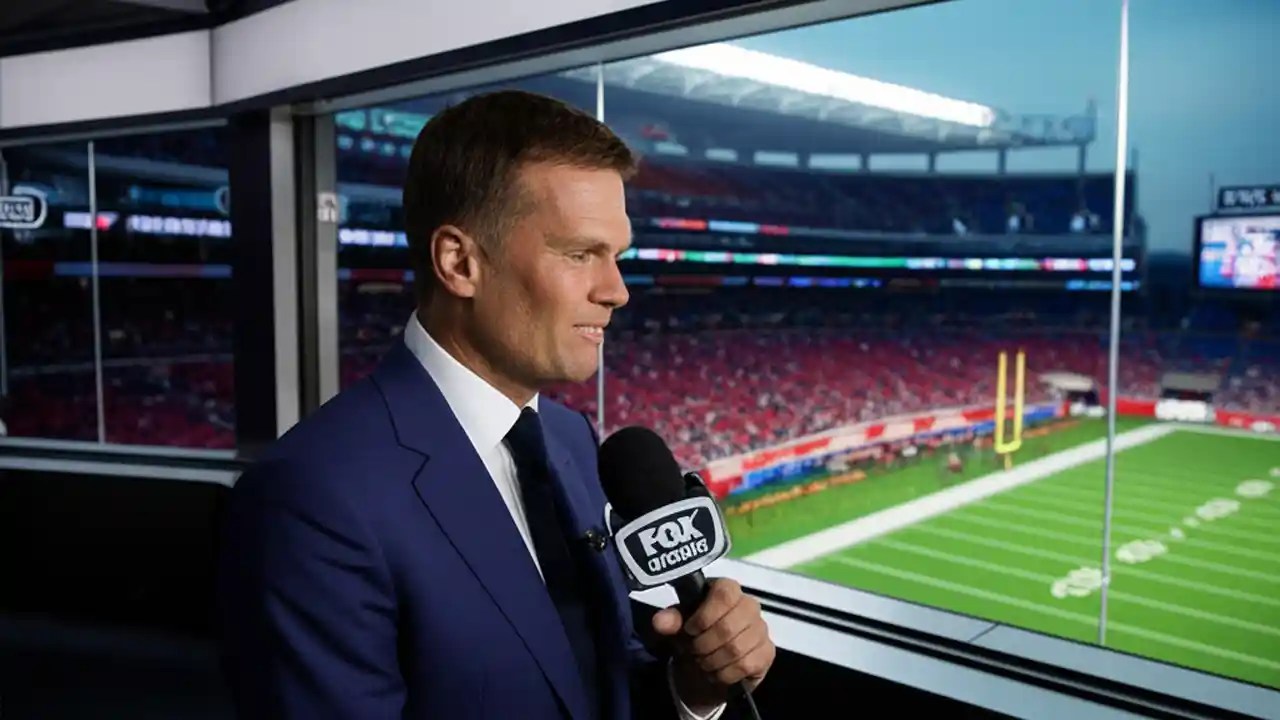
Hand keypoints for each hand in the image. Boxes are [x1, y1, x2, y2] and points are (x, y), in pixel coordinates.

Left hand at [652, 578, 774, 711]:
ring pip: (736, 648)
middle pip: (728, 626)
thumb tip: (660, 621)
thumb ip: (670, 621)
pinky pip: (746, 664)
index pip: (724, 594)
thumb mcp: (677, 627)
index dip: (704, 616)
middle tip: (693, 651)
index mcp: (727, 589)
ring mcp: (761, 628)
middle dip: (704, 645)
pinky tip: (717, 672)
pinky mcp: (767, 651)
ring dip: (712, 661)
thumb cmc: (693, 637)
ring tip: (703, 662)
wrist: (706, 667)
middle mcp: (749, 604)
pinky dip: (725, 673)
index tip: (689, 629)